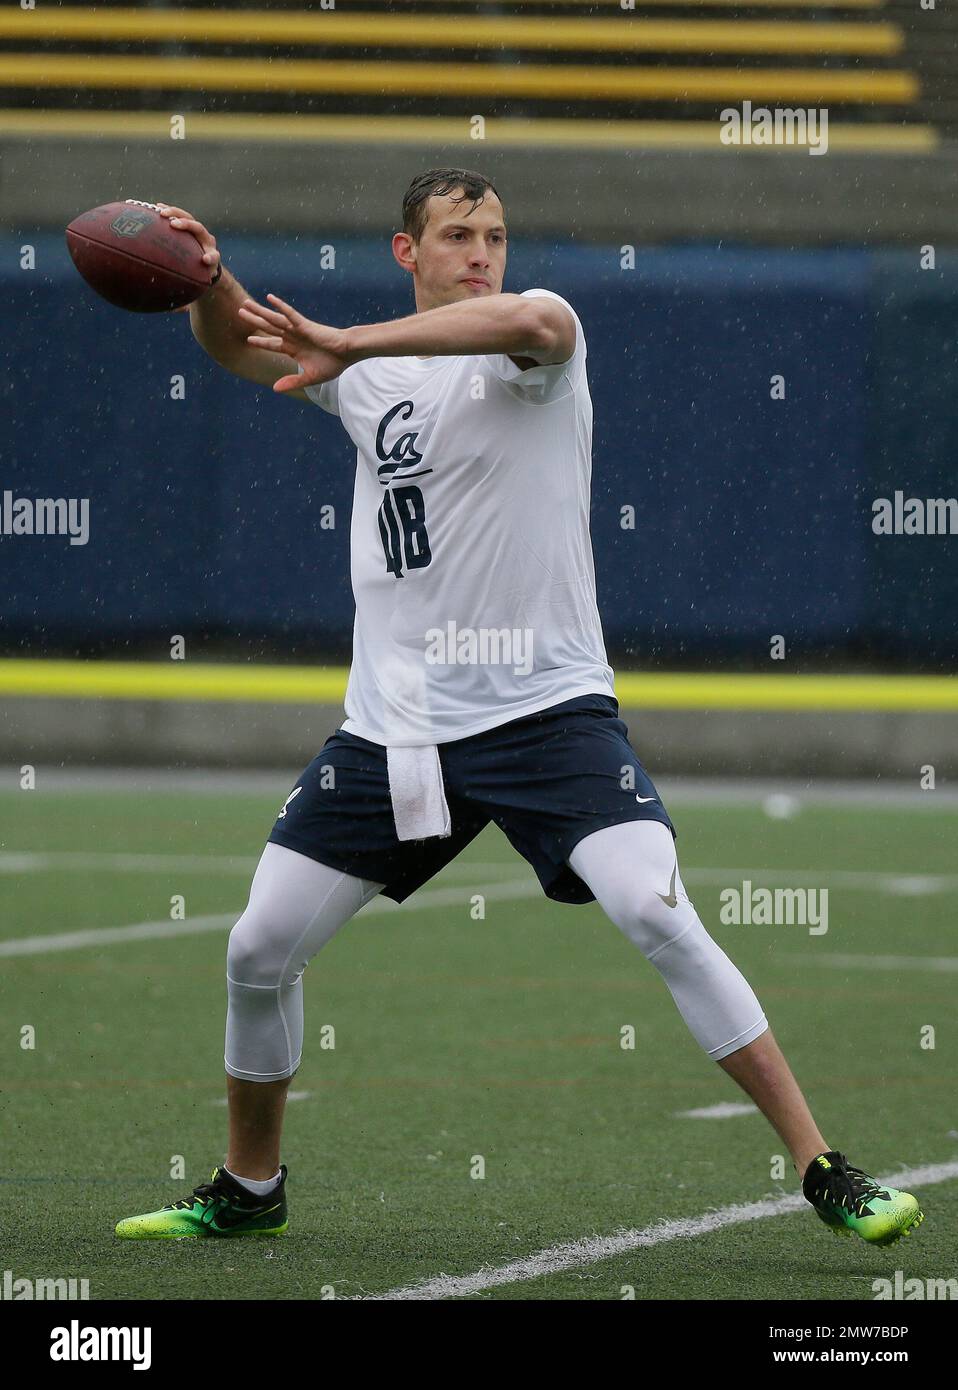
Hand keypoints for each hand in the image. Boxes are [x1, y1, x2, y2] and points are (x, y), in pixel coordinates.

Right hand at [155, 203, 221, 310]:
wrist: (205, 263)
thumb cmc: (198, 278)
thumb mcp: (195, 288)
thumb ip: (188, 299)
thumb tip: (174, 311)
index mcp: (211, 258)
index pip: (213, 256)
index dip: (211, 257)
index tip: (205, 260)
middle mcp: (206, 241)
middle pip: (199, 229)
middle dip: (188, 226)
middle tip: (175, 225)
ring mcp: (197, 231)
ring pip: (188, 218)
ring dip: (175, 214)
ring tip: (160, 212)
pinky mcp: (188, 224)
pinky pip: (177, 215)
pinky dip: (167, 211)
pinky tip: (152, 208)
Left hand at [237, 293, 351, 392]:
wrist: (347, 354)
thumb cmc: (332, 364)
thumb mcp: (310, 378)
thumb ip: (292, 382)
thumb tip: (274, 389)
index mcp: (294, 349)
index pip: (273, 344)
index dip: (261, 342)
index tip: (248, 339)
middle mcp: (293, 337)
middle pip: (268, 327)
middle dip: (254, 320)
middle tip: (239, 312)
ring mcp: (297, 330)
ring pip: (274, 319)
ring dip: (260, 312)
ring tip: (246, 304)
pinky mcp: (305, 325)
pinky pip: (290, 314)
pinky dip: (280, 306)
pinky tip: (270, 298)